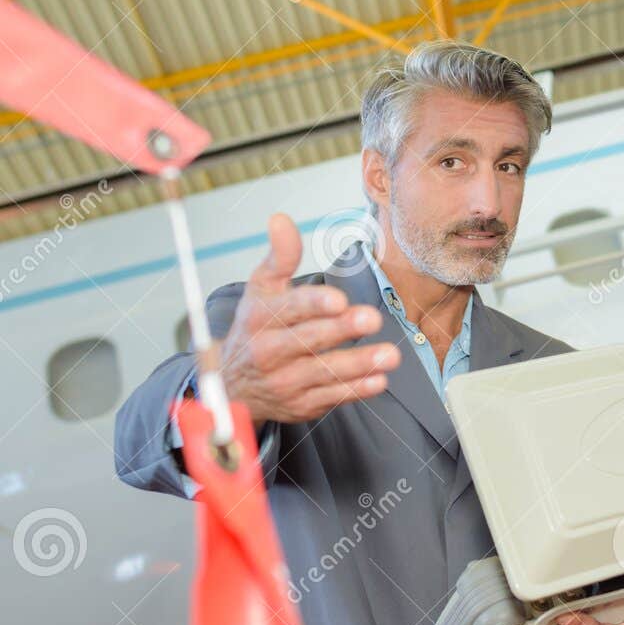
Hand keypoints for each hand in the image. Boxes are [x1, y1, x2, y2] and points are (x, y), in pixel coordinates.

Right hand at [218, 214, 399, 424]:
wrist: (233, 384)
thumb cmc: (254, 329)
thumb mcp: (260, 290)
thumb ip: (280, 257)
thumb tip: (281, 220)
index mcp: (260, 319)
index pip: (288, 309)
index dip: (313, 304)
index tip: (339, 299)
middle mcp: (269, 352)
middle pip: (309, 340)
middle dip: (341, 330)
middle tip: (372, 318)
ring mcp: (285, 382)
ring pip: (324, 373)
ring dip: (359, 364)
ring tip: (389, 355)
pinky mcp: (301, 405)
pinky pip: (332, 398)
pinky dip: (356, 390)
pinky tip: (378, 379)